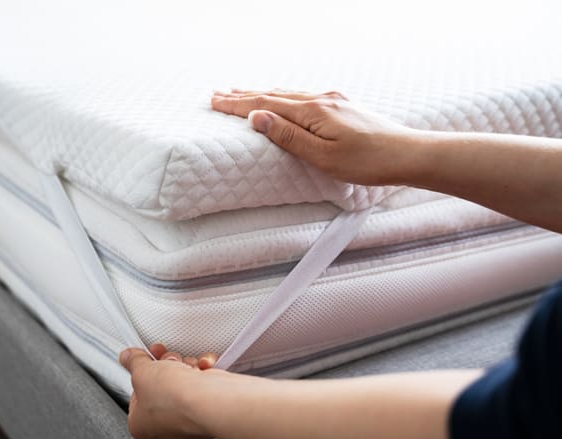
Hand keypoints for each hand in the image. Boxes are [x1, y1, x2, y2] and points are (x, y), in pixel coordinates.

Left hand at [119, 344, 221, 438]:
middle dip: (166, 368)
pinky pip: (203, 389)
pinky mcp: (210, 415)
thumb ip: (134, 362)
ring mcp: (190, 426)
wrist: (209, 401)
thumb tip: (128, 357)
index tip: (147, 361)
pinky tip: (202, 369)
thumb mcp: (142, 372)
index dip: (143, 375)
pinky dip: (203, 374)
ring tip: (187, 366)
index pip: (137, 398)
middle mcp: (166, 433)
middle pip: (161, 390)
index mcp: (141, 428)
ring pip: (183, 387)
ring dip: (185, 368)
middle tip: (167, 359)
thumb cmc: (173, 398)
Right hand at [211, 89, 420, 185]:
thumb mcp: (323, 156)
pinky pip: (302, 97)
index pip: (266, 105)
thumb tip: (257, 117)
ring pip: (288, 94)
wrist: (408, 153)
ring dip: (261, 94)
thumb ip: (288, 136)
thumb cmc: (367, 162)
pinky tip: (282, 98)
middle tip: (217, 94)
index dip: (237, 104)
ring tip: (241, 92)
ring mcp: (334, 100)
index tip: (214, 101)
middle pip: (274, 94)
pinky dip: (282, 97)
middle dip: (243, 95)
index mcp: (313, 111)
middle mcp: (322, 99)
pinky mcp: (342, 106)